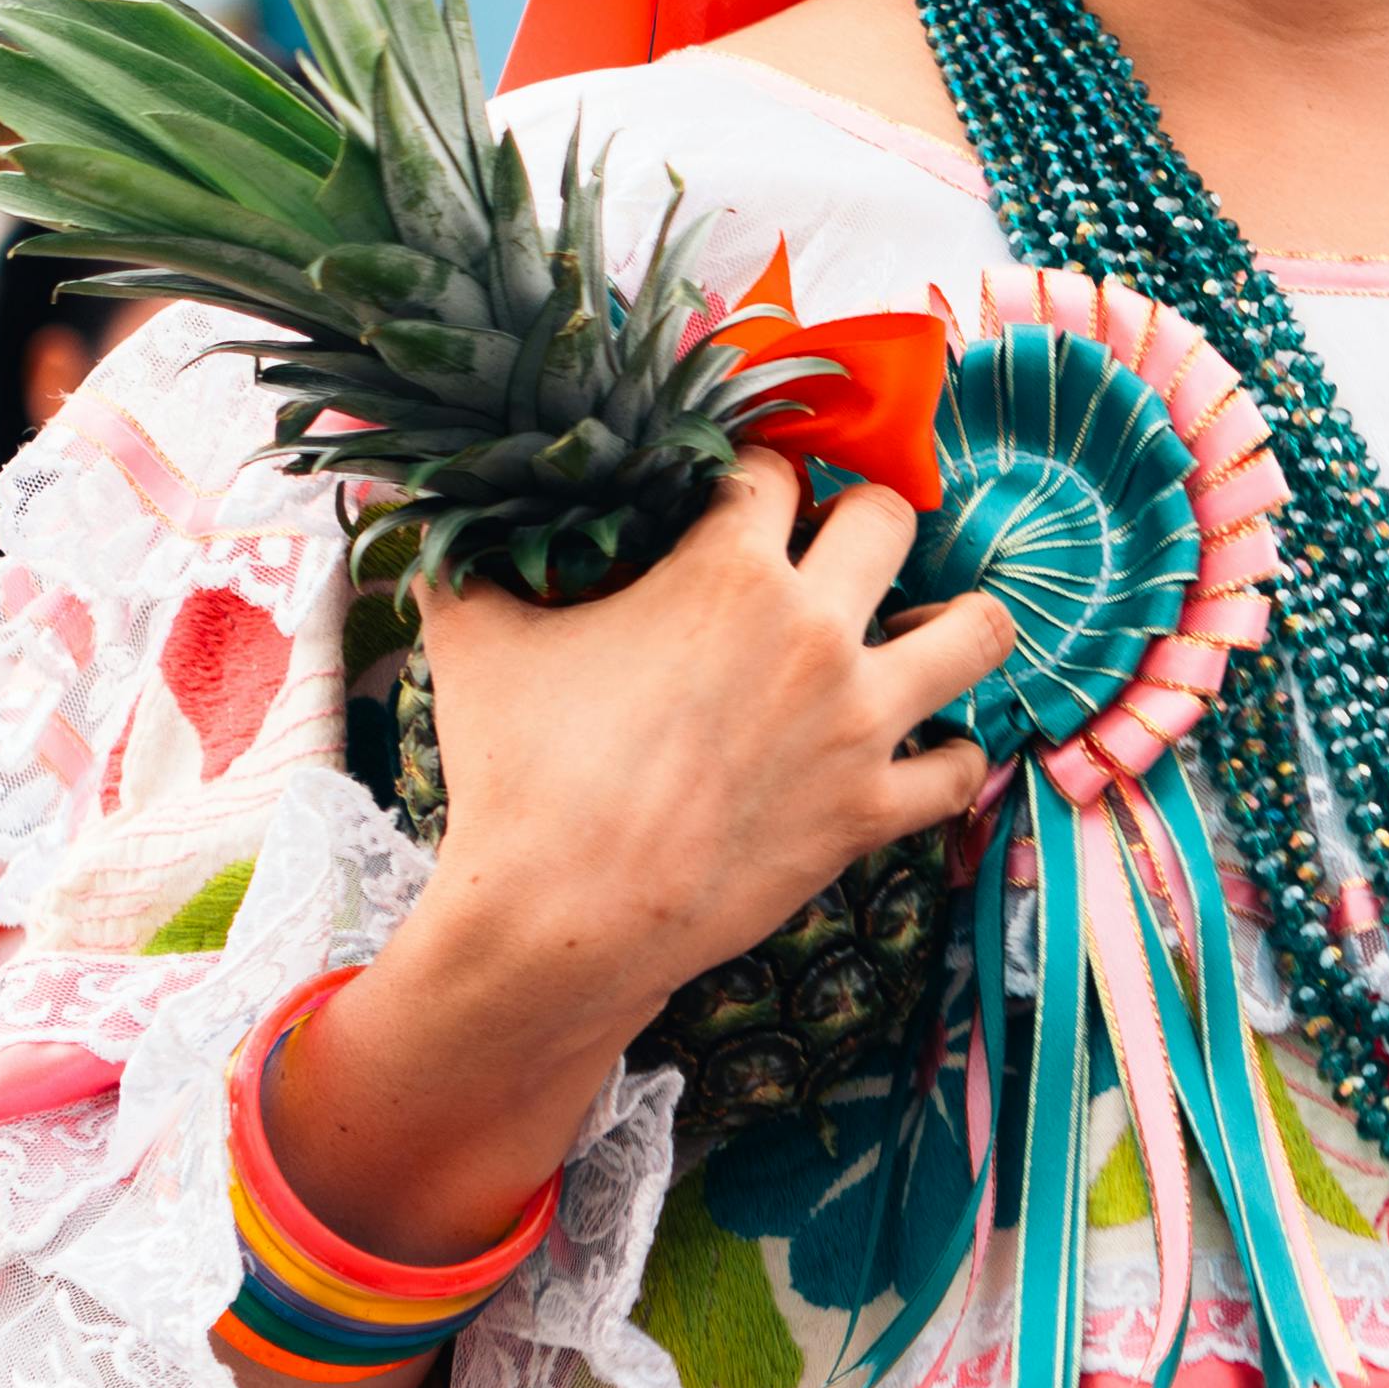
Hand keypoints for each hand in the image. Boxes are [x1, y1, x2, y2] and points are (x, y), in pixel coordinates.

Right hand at [413, 461, 1009, 1005]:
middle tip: (838, 548)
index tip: (749, 494)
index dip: (759, 474)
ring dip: (957, 621)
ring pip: (973, 637)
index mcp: (726, 569)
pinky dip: (947, 756)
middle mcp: (812, 631)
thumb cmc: (516, 774)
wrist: (559, 918)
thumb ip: (457, 562)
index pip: (775, 469)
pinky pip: (955, 769)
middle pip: (892, 519)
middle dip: (867, 518)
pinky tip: (921, 748)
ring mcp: (855, 723)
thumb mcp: (474, 643)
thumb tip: (415, 516)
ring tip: (925, 627)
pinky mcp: (870, 812)